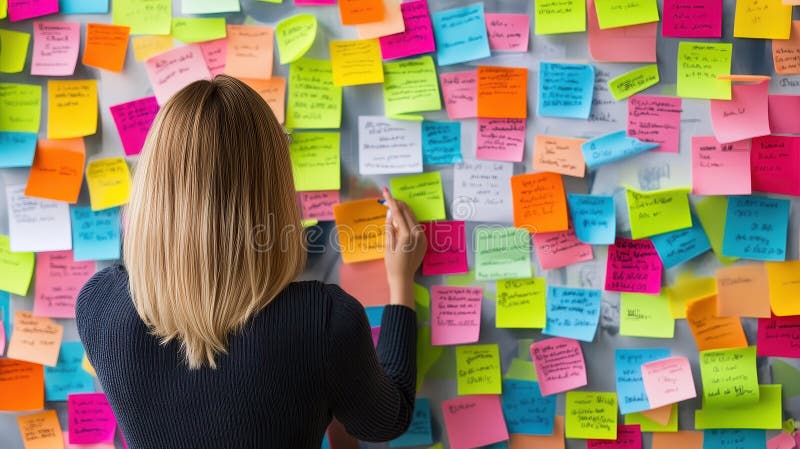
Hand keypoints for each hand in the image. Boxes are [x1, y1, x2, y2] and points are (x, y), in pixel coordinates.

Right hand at [382, 187, 426, 308]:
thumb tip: (390, 212)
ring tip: (394, 207)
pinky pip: (416, 225)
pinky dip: (408, 220)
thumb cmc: (392, 264)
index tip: (385, 191)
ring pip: (412, 217)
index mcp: (406, 235)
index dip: (391, 201)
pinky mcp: (424, 241)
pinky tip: (401, 220)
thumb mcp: (387, 245)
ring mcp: (422, 237)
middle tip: (388, 199)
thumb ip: (390, 227)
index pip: (398, 212)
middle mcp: (417, 234)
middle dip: (398, 203)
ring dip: (403, 211)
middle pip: (407, 212)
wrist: (403, 278)